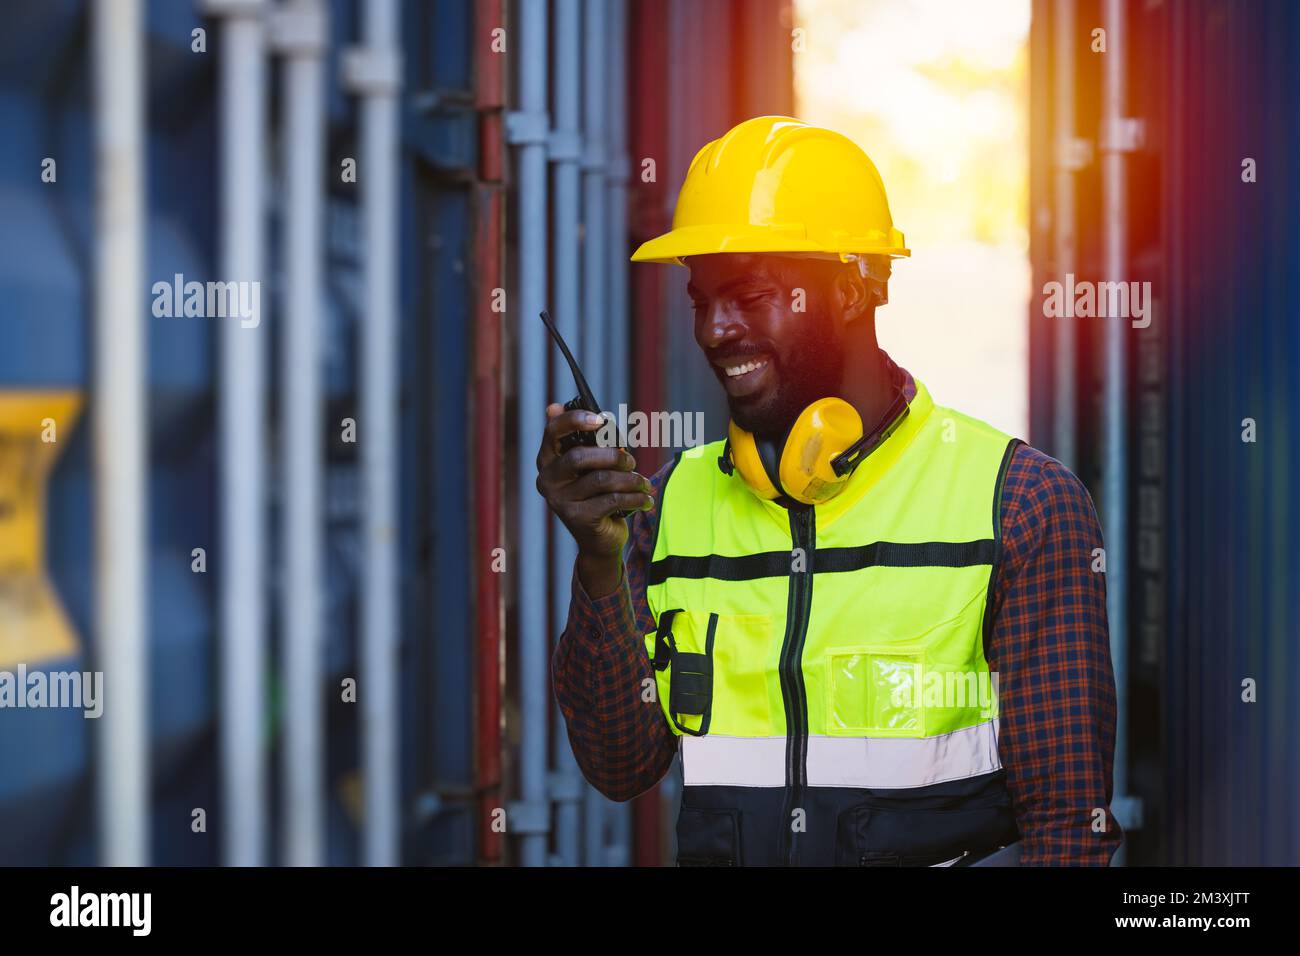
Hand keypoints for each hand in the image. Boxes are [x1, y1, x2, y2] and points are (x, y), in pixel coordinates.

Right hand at [535, 403, 653, 591]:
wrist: (599, 541)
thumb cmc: (597, 494)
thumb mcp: (592, 467)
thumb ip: (587, 441)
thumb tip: (565, 409)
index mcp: (548, 460)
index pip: (552, 431)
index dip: (575, 420)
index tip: (601, 419)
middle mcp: (547, 479)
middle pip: (579, 456)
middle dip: (612, 456)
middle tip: (631, 461)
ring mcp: (560, 501)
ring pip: (601, 479)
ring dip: (630, 479)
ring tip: (643, 483)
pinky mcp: (577, 518)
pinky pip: (612, 500)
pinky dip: (635, 497)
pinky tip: (646, 499)